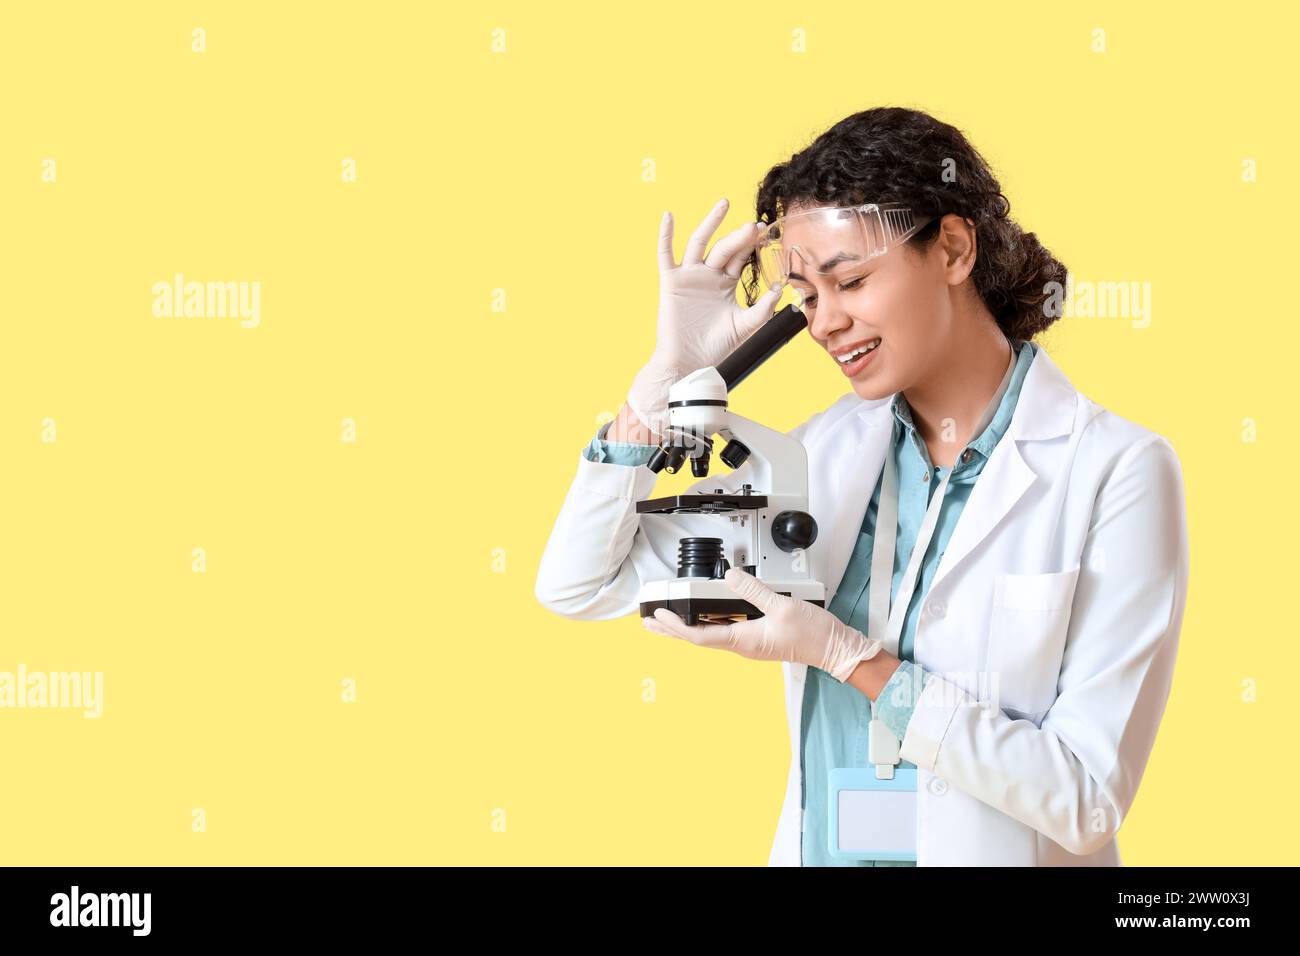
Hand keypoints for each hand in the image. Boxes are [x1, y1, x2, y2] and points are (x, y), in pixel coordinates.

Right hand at [626, 198, 784, 438]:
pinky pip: (665, 254)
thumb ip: (762, 308)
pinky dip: (666, 235)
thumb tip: (781, 289)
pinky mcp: (671, 282)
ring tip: (724, 204)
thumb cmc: (717, 347)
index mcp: (726, 283)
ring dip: (711, 223)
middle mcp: (709, 276)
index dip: (752, 243)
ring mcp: (689, 276)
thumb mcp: (745, 326)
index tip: (766, 230)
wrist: (690, 363)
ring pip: (700, 243)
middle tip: (754, 226)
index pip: (741, 257)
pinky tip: (669, 217)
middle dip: (739, 236)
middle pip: (725, 248)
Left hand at [641, 567, 882, 682]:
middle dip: (671, 631)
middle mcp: (742, 646)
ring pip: (709, 635)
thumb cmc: (813, 634)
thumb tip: (730, 576)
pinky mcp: (757, 638)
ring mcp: (749, 643)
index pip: (698, 637)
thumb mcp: (782, 605)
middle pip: (697, 639)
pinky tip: (704, 615)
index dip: (675, 627)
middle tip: (649, 623)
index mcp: (743, 640)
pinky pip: (725, 631)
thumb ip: (753, 590)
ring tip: (668, 620)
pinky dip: (707, 624)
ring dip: (686, 627)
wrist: (835, 648)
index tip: (658, 617)